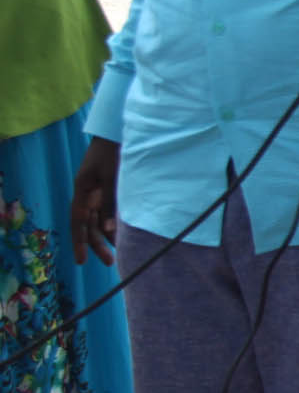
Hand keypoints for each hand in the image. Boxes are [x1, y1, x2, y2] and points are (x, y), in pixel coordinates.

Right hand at [70, 137, 120, 265]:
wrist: (118, 130)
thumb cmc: (112, 151)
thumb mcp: (111, 177)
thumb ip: (110, 202)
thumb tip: (110, 231)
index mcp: (83, 191)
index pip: (78, 223)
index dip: (79, 242)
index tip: (80, 262)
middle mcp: (89, 194)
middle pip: (90, 224)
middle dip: (98, 244)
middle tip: (110, 262)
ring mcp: (99, 191)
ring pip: (101, 219)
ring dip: (109, 234)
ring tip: (122, 250)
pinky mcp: (111, 187)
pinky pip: (110, 209)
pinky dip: (116, 221)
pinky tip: (126, 231)